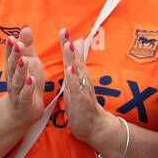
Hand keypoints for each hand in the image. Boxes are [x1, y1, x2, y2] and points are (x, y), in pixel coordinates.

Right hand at [1, 26, 45, 127]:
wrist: (22, 112)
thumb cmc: (27, 83)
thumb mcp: (30, 62)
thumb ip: (27, 47)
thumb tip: (26, 28)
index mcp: (14, 67)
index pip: (11, 55)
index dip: (10, 47)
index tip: (12, 37)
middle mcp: (13, 78)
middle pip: (13, 66)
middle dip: (15, 55)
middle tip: (18, 44)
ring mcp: (17, 91)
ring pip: (18, 80)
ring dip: (21, 70)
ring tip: (24, 60)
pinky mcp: (24, 103)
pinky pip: (25, 95)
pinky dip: (28, 88)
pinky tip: (31, 80)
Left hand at [59, 28, 114, 146]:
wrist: (94, 127)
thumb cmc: (82, 106)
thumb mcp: (75, 85)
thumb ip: (75, 68)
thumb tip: (74, 52)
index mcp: (78, 77)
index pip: (73, 57)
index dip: (67, 43)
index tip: (63, 30)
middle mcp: (82, 81)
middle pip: (76, 60)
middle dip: (69, 46)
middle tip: (65, 31)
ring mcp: (83, 90)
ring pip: (77, 72)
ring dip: (73, 58)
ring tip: (68, 45)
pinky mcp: (81, 102)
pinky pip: (78, 89)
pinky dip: (74, 80)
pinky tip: (71, 71)